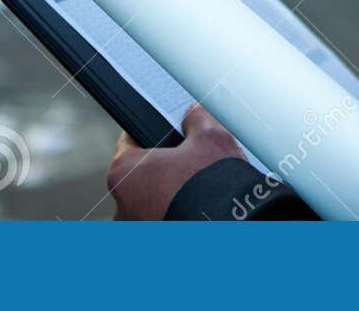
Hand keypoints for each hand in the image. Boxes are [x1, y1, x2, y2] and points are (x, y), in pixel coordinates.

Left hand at [105, 103, 245, 219]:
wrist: (236, 226)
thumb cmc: (213, 185)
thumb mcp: (210, 136)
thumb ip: (196, 118)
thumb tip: (194, 114)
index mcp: (123, 173)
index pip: (129, 143)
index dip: (150, 133)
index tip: (164, 133)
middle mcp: (122, 207)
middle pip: (141, 176)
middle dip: (163, 169)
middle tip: (190, 162)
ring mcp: (137, 230)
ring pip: (153, 203)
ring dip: (171, 196)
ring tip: (199, 188)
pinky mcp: (155, 244)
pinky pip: (164, 221)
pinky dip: (178, 216)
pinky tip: (199, 209)